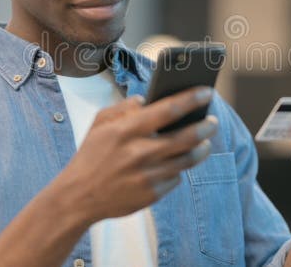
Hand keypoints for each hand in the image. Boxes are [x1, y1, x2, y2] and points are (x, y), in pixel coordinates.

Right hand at [62, 87, 218, 221]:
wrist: (78, 197)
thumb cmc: (90, 156)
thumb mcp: (99, 124)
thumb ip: (123, 107)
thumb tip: (147, 100)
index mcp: (126, 130)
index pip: (168, 110)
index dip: (191, 99)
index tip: (207, 92)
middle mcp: (139, 153)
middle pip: (186, 137)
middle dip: (206, 126)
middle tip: (212, 121)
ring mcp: (147, 176)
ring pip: (187, 160)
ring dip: (200, 149)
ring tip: (205, 142)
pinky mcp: (151, 195)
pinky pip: (175, 178)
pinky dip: (177, 169)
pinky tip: (176, 163)